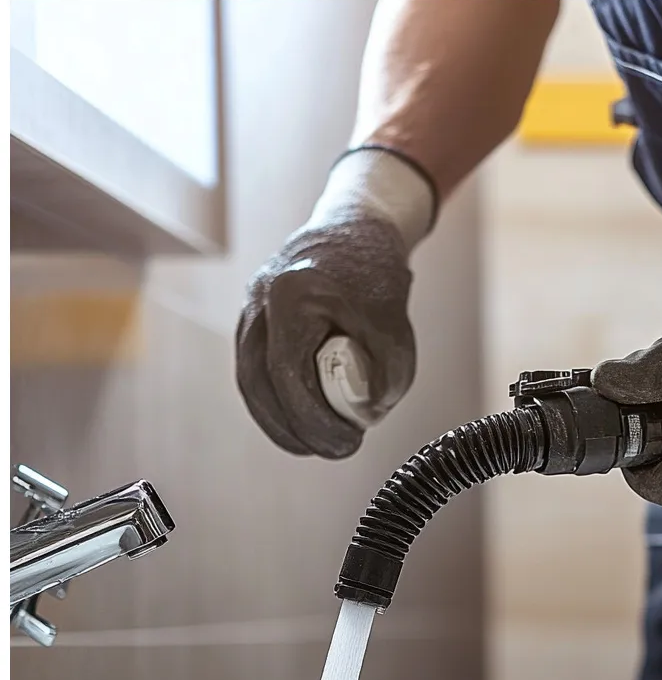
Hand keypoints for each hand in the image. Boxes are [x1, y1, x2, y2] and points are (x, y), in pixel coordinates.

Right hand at [235, 148, 434, 458]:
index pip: (287, 374)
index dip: (314, 419)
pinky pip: (257, 374)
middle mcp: (258, 302)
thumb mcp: (395, 326)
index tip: (347, 442)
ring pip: (252, 383)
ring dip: (282, 423)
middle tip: (334, 450)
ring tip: (320, 444)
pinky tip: (305, 423)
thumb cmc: (376, 276)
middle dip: (295, 430)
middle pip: (259, 385)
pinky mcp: (253, 324)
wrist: (354, 230)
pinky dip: (278, 404)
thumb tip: (363, 417)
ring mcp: (249, 311)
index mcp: (290, 295)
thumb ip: (386, 374)